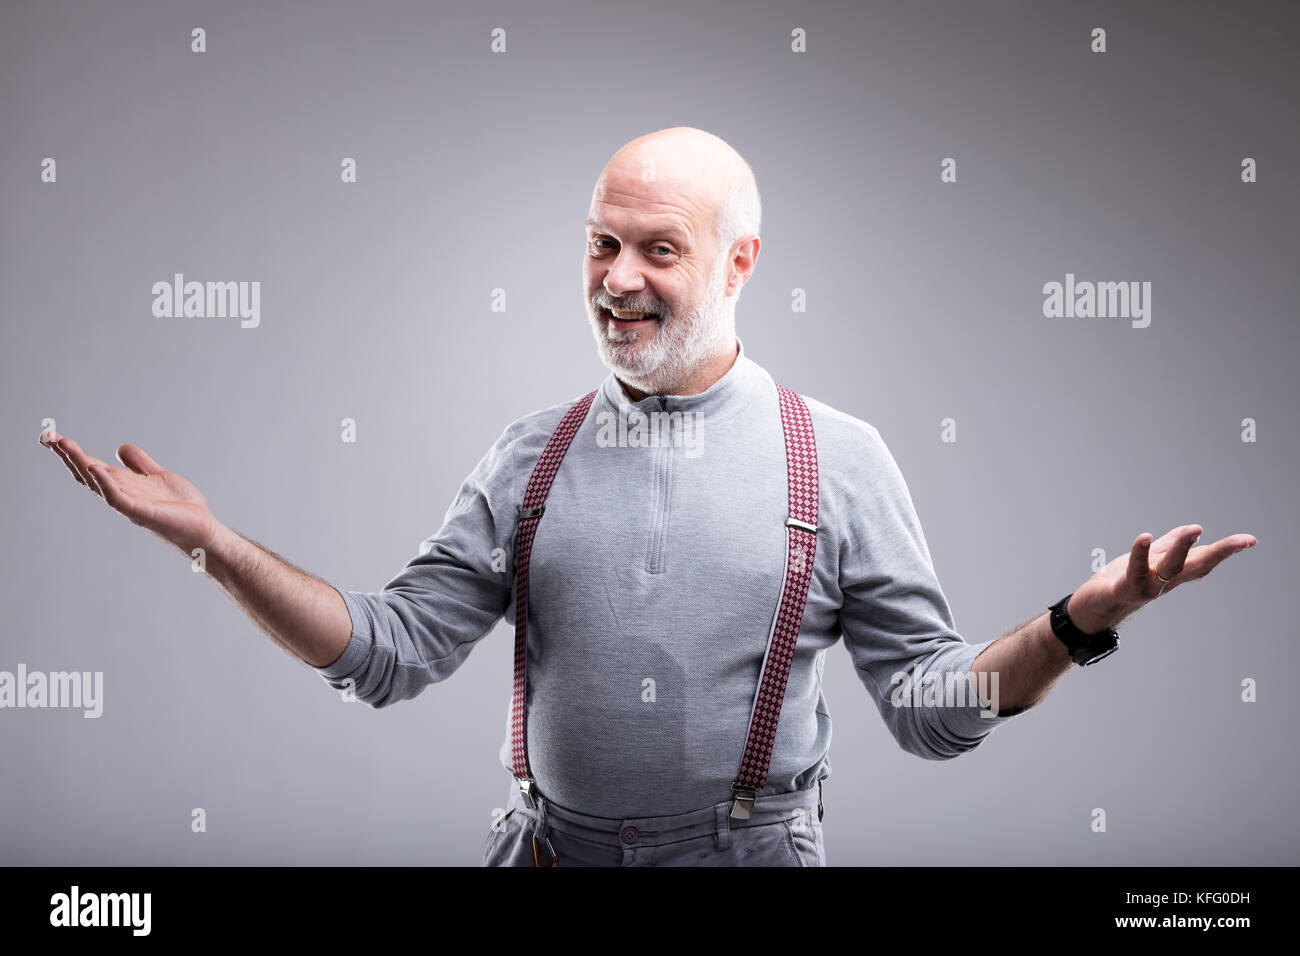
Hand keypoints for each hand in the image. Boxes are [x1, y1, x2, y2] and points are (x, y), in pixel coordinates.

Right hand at [40, 428, 218, 553]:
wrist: (203, 529)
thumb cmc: (181, 507)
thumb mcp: (158, 476)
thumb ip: (139, 463)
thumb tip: (121, 447)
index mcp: (122, 484)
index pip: (89, 466)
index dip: (71, 452)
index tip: (50, 435)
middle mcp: (120, 493)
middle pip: (86, 472)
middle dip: (66, 455)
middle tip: (46, 436)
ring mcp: (129, 504)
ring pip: (97, 482)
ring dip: (79, 463)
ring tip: (64, 443)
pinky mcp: (142, 513)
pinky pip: (118, 500)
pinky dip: (106, 485)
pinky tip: (96, 469)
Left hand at [1068, 524, 1257, 632]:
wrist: (1092, 610)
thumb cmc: (1121, 583)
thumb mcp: (1147, 560)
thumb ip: (1167, 546)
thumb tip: (1194, 530)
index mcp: (1171, 574)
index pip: (1203, 560)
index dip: (1227, 551)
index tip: (1251, 540)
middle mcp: (1164, 582)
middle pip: (1196, 566)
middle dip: (1220, 553)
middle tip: (1243, 541)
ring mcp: (1146, 587)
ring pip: (1169, 568)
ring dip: (1182, 549)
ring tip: (1194, 530)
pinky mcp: (1124, 588)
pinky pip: (1134, 571)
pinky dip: (1140, 554)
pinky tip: (1145, 537)